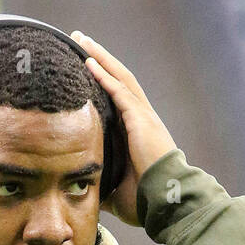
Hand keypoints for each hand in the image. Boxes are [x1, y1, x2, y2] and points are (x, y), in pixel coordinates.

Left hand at [70, 31, 178, 226]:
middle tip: (79, 41)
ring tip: (82, 41)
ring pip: (119, 77)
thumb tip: (83, 190)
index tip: (84, 66)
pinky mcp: (140, 120)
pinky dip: (105, 76)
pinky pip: (120, 91)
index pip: (117, 98)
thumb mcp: (116, 191)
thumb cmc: (146, 202)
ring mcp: (142, 117)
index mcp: (137, 132)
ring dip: (100, 58)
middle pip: (119, 79)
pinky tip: (89, 62)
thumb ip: (101, 184)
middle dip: (99, 58)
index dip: (102, 79)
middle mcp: (141, 118)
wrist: (166, 203)